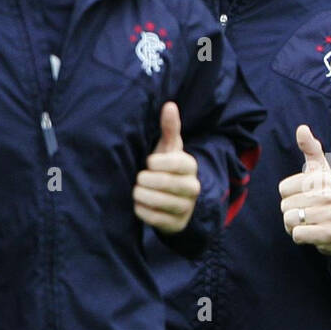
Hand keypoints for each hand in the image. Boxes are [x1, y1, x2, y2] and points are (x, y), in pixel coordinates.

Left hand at [133, 102, 199, 233]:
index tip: (148, 163)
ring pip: (159, 202)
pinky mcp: (176, 224)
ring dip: (142, 195)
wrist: (176, 201)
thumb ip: (169, 128)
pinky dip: (142, 210)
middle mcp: (193, 187)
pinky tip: (139, 204)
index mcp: (190, 166)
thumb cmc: (167, 168)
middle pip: (166, 183)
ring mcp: (186, 207)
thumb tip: (169, 105)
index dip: (158, 163)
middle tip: (140, 178)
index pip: (177, 163)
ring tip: (138, 190)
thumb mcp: (169, 149)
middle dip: (146, 180)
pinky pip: (154, 218)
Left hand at [278, 124, 330, 255]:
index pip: (283, 189)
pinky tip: (312, 233)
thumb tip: (302, 128)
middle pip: (285, 206)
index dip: (290, 196)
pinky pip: (297, 234)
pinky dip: (299, 237)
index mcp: (321, 177)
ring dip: (294, 225)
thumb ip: (311, 149)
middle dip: (292, 213)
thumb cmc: (327, 196)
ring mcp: (329, 214)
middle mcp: (327, 193)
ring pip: (289, 220)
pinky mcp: (328, 233)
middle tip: (309, 213)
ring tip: (310, 223)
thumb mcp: (321, 172)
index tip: (306, 197)